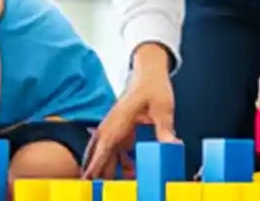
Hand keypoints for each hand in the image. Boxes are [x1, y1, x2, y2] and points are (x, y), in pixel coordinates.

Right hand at [82, 43, 176, 178]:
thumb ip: (165, 129)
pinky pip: (113, 149)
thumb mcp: (163, 108)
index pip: (104, 146)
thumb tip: (171, 145)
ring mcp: (115, 127)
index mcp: (120, 119)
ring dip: (106, 167)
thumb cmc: (153, 86)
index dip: (96, 164)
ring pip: (104, 152)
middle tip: (91, 187)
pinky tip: (128, 172)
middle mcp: (113, 124)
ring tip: (107, 185)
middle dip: (94, 170)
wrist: (149, 70)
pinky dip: (117, 162)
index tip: (87, 179)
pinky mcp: (120, 128)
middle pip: (98, 152)